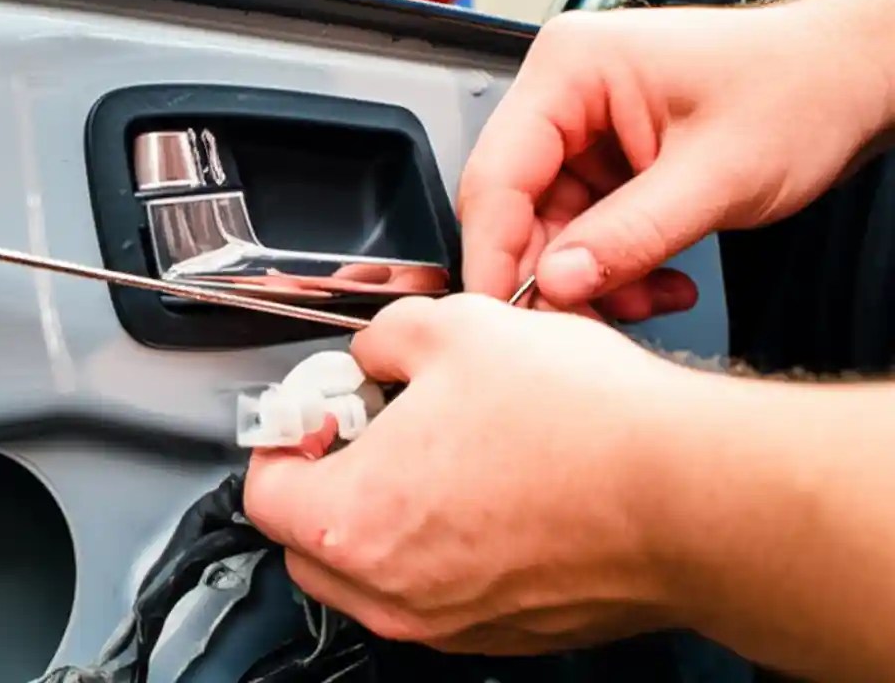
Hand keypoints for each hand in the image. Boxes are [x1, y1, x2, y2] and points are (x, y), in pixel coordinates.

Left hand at [244, 294, 699, 654]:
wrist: (694, 495)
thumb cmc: (582, 425)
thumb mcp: (453, 328)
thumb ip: (384, 339)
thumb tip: (377, 354)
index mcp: (353, 520)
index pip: (264, 487)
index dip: (286, 432)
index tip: (323, 407)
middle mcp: (393, 591)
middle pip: (309, 541)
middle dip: (325, 481)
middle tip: (373, 427)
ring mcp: (452, 623)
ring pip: (376, 573)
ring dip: (384, 515)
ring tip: (443, 451)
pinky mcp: (508, 631)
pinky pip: (442, 592)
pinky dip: (444, 547)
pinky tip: (495, 487)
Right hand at [459, 1, 894, 320]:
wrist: (852, 81)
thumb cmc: (801, 88)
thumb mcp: (717, 175)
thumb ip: (630, 235)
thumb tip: (558, 284)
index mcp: (571, 68)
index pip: (498, 175)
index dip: (493, 254)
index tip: (501, 317)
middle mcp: (565, 94)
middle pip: (516, 209)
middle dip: (555, 276)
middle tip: (582, 328)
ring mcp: (584, 131)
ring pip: (550, 231)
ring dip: (596, 280)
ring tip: (649, 301)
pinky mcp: (605, 163)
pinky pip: (585, 233)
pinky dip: (618, 269)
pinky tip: (661, 284)